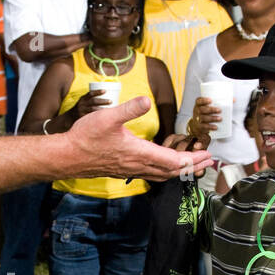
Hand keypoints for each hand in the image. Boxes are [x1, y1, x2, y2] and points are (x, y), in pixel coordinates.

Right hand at [67, 94, 214, 182]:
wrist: (68, 156)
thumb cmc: (86, 138)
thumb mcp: (108, 117)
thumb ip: (130, 108)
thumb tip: (146, 99)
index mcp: (139, 153)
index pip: (173, 161)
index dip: (192, 159)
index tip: (206, 156)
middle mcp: (137, 165)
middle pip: (171, 171)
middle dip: (191, 167)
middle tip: (207, 162)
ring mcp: (130, 170)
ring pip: (161, 175)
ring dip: (179, 171)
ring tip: (191, 165)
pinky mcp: (123, 170)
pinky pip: (150, 174)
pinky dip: (164, 172)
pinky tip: (163, 167)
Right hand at [71, 90, 111, 121]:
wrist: (70, 116)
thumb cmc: (82, 108)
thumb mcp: (84, 102)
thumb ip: (93, 99)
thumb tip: (108, 96)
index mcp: (83, 98)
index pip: (90, 93)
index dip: (98, 91)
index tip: (105, 91)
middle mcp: (82, 104)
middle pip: (93, 101)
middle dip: (102, 101)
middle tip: (110, 101)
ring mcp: (82, 110)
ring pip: (92, 109)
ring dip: (101, 109)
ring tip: (109, 110)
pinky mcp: (82, 117)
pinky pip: (90, 116)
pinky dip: (97, 116)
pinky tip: (103, 117)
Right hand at [187, 96, 222, 143]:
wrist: (197, 126)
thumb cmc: (206, 113)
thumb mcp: (209, 107)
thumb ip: (220, 103)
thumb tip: (234, 100)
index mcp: (199, 104)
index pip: (199, 101)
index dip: (204, 100)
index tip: (211, 100)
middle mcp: (196, 111)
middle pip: (202, 110)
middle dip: (211, 110)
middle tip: (220, 110)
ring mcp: (197, 119)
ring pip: (203, 118)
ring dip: (212, 118)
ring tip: (220, 118)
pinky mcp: (199, 127)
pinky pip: (204, 127)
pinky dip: (210, 127)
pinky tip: (216, 127)